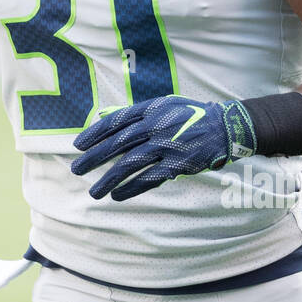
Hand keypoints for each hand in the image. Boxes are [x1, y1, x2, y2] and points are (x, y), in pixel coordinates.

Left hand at [70, 95, 257, 200]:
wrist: (224, 126)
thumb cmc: (189, 115)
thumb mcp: (163, 104)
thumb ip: (134, 112)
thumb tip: (103, 115)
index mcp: (150, 110)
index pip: (115, 121)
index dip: (94, 134)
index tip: (77, 145)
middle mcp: (155, 126)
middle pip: (118, 143)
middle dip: (94, 158)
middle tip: (76, 169)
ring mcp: (166, 145)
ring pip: (130, 164)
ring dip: (109, 179)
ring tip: (94, 192)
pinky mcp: (178, 164)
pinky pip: (150, 179)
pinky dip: (132, 189)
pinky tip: (117, 196)